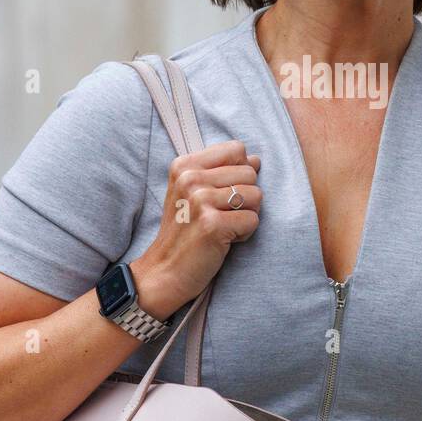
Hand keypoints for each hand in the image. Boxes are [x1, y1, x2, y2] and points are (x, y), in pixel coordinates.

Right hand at [129, 140, 261, 318]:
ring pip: (256, 195)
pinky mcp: (212, 225)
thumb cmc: (184, 231)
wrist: (165, 271)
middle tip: (221, 215)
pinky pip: (253, 220)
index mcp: (184, 165)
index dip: (239, 173)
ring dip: (246, 215)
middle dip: (245, 197)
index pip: (236, 149)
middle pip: (250, 172)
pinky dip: (244, 234)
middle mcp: (190, 179)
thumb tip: (257, 159)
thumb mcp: (193, 193)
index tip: (221, 193)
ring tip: (223, 227)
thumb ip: (222, 172)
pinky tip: (224, 240)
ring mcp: (200, 201)